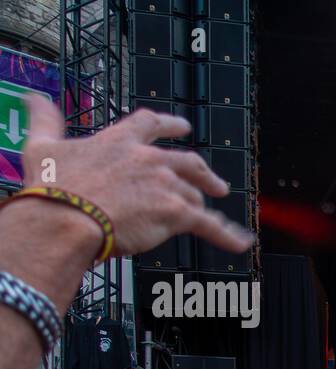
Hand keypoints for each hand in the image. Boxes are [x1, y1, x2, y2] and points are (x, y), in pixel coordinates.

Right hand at [22, 96, 252, 255]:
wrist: (67, 219)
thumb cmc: (54, 188)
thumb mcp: (42, 146)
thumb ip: (44, 120)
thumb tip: (33, 99)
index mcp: (120, 142)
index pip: (152, 124)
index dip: (170, 124)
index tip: (183, 126)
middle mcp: (149, 160)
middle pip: (187, 162)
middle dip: (203, 173)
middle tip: (215, 183)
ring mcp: (166, 186)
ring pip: (193, 196)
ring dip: (201, 207)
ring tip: (209, 216)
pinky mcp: (177, 213)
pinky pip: (210, 226)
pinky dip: (228, 235)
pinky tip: (241, 242)